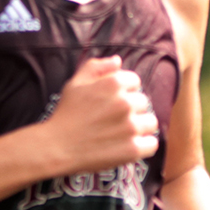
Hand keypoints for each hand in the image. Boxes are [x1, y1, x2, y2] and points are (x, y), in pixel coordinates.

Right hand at [39, 56, 159, 173]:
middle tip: (114, 120)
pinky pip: (152, 144)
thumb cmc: (66, 114)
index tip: (112, 102)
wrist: (57, 147)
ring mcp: (131, 127)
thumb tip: (118, 60)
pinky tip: (129, 145)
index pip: (135, 82)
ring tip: (122, 133)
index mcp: (114, 83)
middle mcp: (125, 103)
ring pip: (151, 122)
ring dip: (140, 127)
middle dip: (132, 109)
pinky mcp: (133, 148)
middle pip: (143, 102)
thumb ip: (97, 67)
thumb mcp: (75, 83)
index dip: (124, 91)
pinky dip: (143, 145)